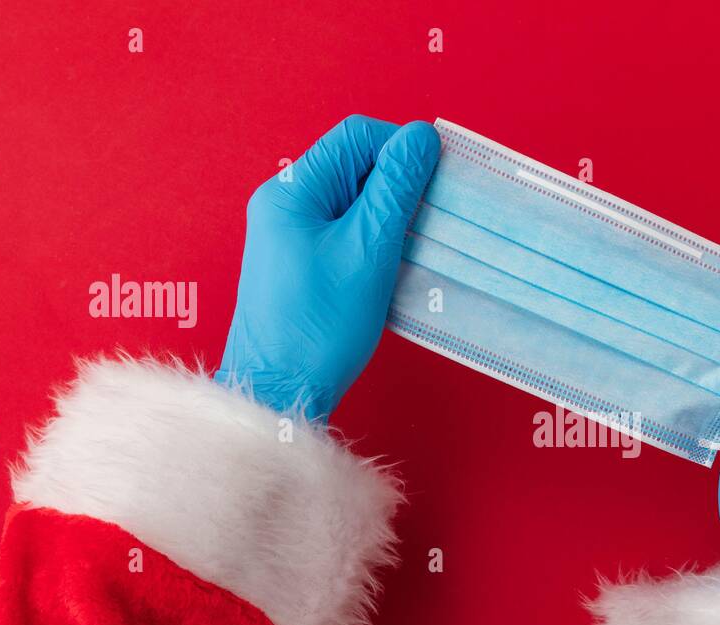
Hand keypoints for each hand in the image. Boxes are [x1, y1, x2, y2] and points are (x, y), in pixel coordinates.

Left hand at [215, 115, 439, 419]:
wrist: (281, 392)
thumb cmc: (320, 326)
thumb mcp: (369, 250)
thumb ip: (396, 189)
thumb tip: (421, 137)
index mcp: (293, 191)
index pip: (357, 138)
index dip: (403, 149)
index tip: (438, 180)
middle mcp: (287, 205)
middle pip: (356, 167)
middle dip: (400, 185)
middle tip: (433, 217)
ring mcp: (292, 236)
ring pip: (356, 203)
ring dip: (393, 217)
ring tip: (416, 246)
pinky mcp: (303, 265)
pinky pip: (348, 234)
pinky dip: (378, 243)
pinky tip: (396, 268)